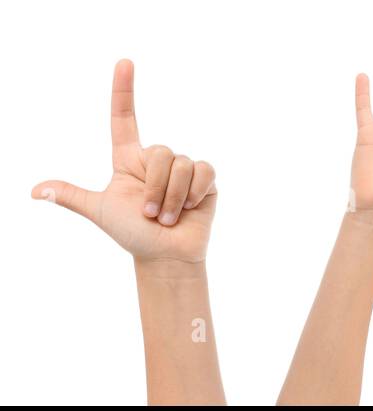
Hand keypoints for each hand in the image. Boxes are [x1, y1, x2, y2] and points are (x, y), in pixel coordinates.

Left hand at [31, 60, 216, 263]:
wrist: (165, 255)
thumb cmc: (132, 234)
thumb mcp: (99, 211)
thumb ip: (71, 196)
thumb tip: (34, 191)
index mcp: (128, 160)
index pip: (124, 118)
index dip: (123, 90)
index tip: (124, 62)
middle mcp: (156, 160)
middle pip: (160, 152)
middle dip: (155, 188)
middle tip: (151, 213)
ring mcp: (183, 168)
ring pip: (181, 165)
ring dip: (172, 198)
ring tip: (168, 217)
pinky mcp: (207, 180)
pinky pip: (203, 173)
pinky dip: (193, 194)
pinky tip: (190, 208)